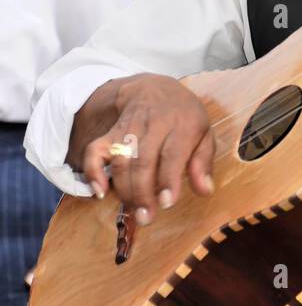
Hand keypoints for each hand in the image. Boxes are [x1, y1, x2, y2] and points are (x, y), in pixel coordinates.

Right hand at [75, 74, 215, 223]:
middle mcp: (153, 125)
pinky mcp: (110, 133)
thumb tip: (205, 190)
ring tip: (132, 211)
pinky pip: (94, 151)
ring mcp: (128, 128)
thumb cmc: (183, 117)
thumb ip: (203, 162)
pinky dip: (93, 171)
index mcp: (182, 124)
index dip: (168, 179)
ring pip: (121, 160)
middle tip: (145, 217)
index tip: (166, 203)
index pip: (173, 153)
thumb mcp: (203, 132)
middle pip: (143, 160)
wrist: (155, 88)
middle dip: (142, 192)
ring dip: (123, 189)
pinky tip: (99, 192)